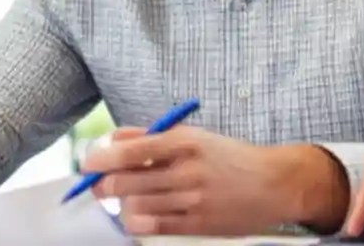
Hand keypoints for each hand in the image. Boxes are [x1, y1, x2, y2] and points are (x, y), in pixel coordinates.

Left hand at [83, 126, 348, 235]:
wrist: (274, 183)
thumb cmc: (231, 158)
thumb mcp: (195, 136)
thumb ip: (152, 137)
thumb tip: (114, 139)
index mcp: (185, 141)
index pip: (129, 151)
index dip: (100, 160)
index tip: (88, 164)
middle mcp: (186, 170)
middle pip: (125, 182)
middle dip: (103, 185)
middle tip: (99, 185)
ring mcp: (192, 199)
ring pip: (136, 206)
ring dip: (122, 204)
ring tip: (124, 199)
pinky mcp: (198, 224)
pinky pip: (154, 227)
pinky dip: (137, 223)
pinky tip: (136, 217)